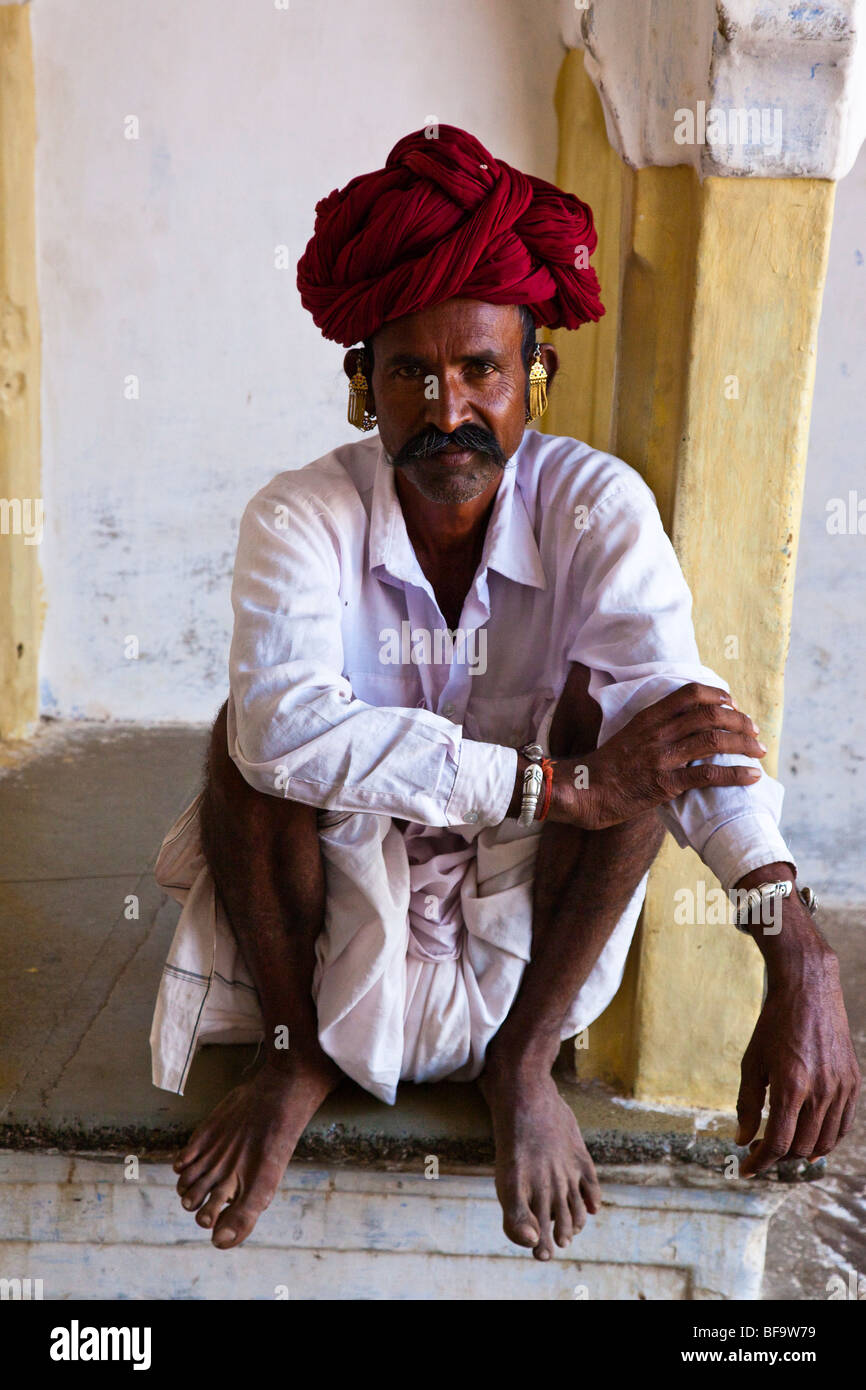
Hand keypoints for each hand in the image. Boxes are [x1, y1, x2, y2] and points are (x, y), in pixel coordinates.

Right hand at [555, 681, 765, 829]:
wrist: (585, 792)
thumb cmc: (606, 767)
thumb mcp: (628, 735)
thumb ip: (654, 729)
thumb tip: (682, 727)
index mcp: (649, 717)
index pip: (690, 693)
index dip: (717, 695)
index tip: (732, 703)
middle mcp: (658, 732)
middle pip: (710, 714)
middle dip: (739, 720)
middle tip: (754, 729)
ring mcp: (663, 757)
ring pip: (715, 740)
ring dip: (744, 744)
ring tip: (760, 750)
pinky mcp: (666, 783)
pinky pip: (709, 774)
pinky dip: (736, 774)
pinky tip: (752, 776)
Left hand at [736, 895, 860, 1175]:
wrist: (809, 991)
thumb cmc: (774, 1024)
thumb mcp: (752, 1061)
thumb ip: (748, 1104)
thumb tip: (743, 1139)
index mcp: (791, 1086)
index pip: (779, 1143)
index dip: (761, 1162)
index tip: (747, 1168)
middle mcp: (821, 1091)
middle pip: (801, 1147)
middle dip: (778, 1156)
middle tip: (761, 1151)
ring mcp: (841, 1088)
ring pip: (824, 1141)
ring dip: (802, 1151)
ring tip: (783, 1146)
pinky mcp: (853, 1083)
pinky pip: (843, 1125)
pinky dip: (827, 1138)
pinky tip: (810, 1138)